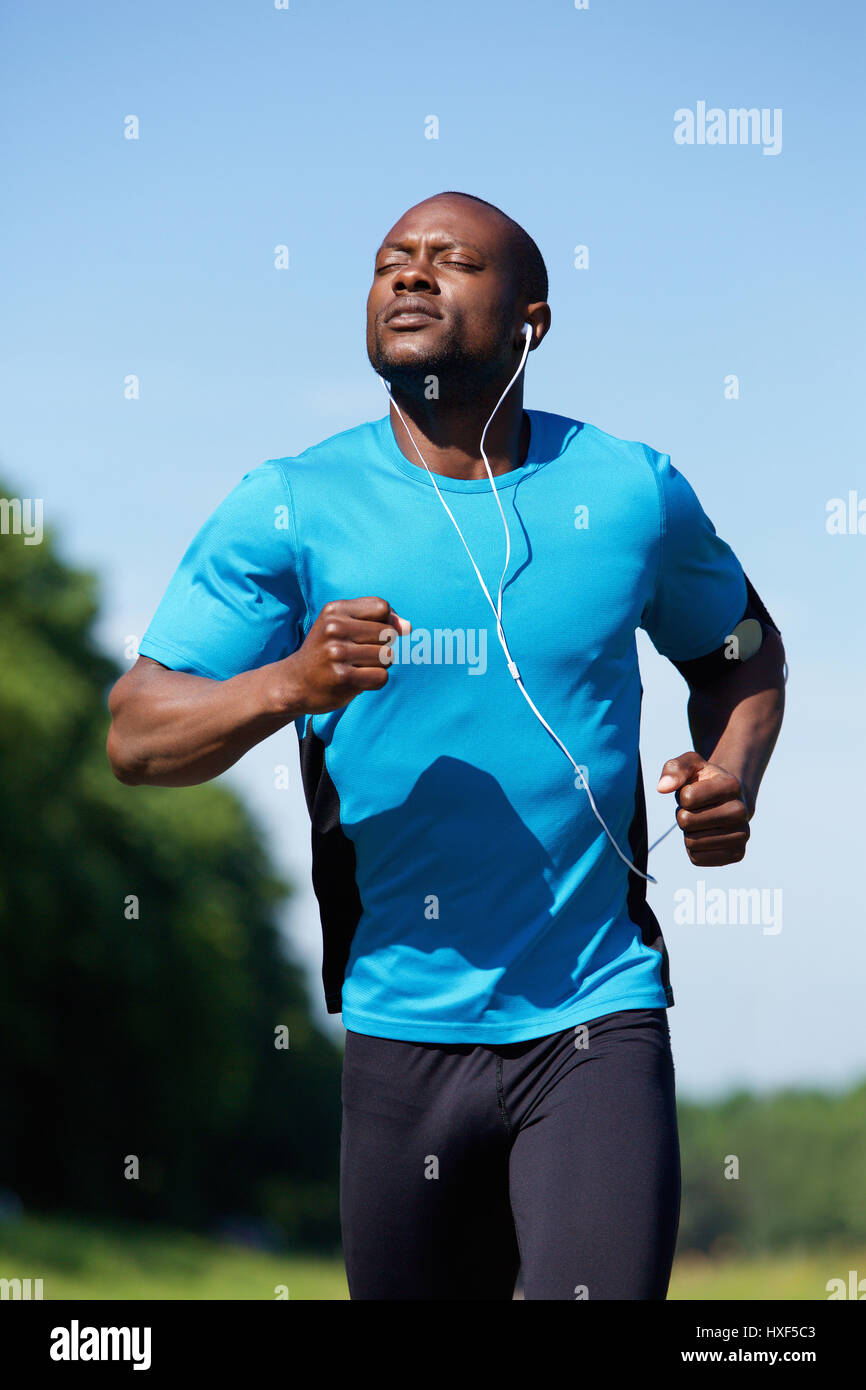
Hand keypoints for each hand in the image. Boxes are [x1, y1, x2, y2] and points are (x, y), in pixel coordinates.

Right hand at [283, 596, 410, 714]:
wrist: (295, 682)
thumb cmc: (327, 650)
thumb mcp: (344, 624)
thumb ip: (379, 619)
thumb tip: (408, 627)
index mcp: (335, 610)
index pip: (382, 608)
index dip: (385, 622)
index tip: (370, 634)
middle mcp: (334, 629)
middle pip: (388, 633)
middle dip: (382, 646)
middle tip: (359, 654)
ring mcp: (337, 653)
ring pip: (387, 656)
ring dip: (379, 665)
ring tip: (356, 667)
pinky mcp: (342, 678)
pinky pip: (382, 677)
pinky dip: (375, 681)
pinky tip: (357, 680)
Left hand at [657, 751, 749, 865]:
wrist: (728, 800)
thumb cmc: (704, 781)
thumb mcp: (690, 764)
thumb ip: (674, 769)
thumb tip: (662, 788)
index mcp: (732, 784)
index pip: (687, 798)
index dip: (682, 796)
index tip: (694, 792)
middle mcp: (742, 810)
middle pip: (687, 822)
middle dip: (683, 815)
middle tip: (696, 809)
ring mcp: (743, 834)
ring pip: (692, 841)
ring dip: (689, 832)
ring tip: (702, 821)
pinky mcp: (737, 854)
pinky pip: (698, 858)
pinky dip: (694, 848)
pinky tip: (706, 836)